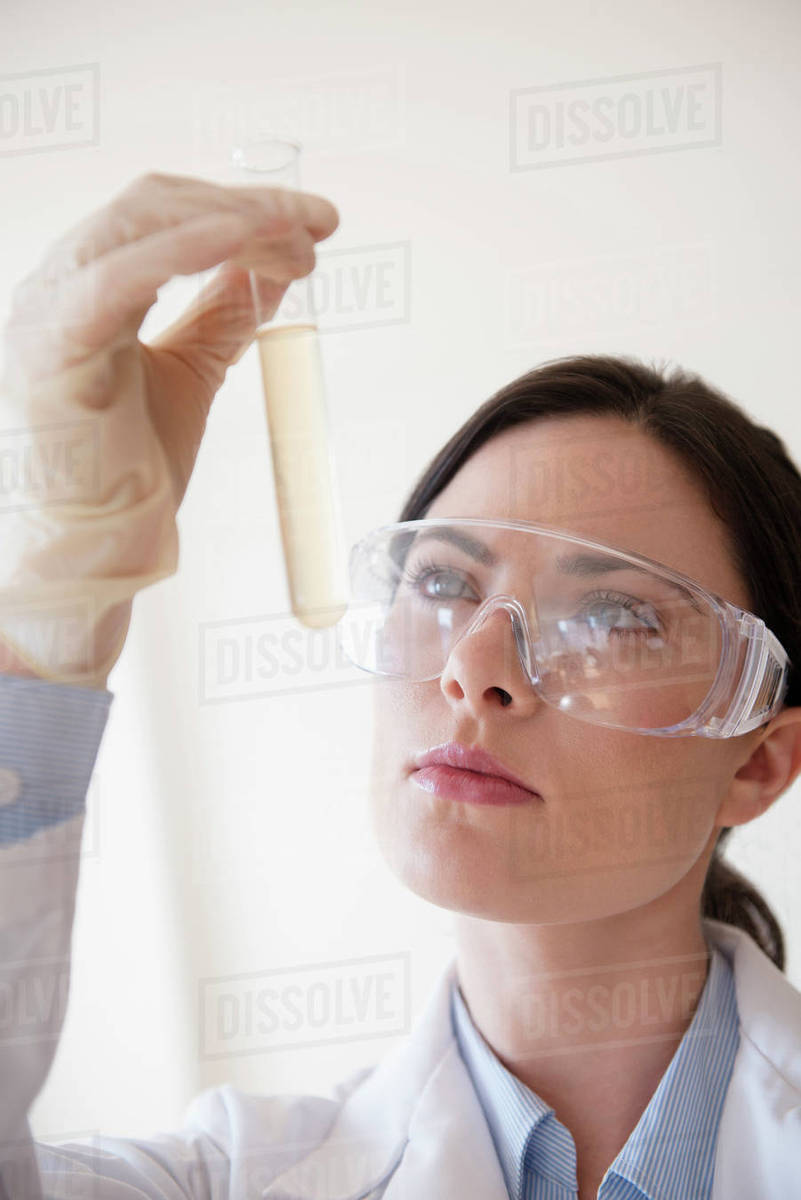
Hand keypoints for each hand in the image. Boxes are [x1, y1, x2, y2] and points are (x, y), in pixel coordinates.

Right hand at [0, 172, 338, 687]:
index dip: (239, 209)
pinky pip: (122, 275)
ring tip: (300, 237)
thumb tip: (271, 267)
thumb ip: (219, 317)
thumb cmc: (124, 478)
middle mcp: (56, 288)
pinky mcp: (55, 349)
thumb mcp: (190, 375)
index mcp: (84, 292)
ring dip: (234, 218)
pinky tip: (250, 237)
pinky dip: (190, 245)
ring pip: (143, 222)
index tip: (310, 227)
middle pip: (154, 205)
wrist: (90, 558)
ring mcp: (47, 314)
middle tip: (318, 229)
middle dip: (247, 208)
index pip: (160, 216)